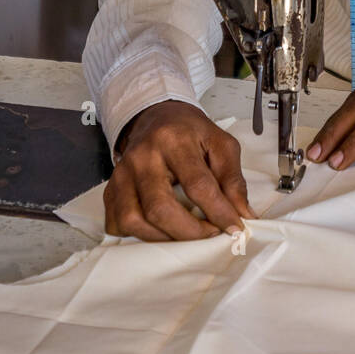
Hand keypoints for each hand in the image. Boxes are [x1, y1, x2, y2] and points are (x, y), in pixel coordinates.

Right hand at [103, 99, 256, 241]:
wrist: (156, 116)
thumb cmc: (190, 131)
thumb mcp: (220, 143)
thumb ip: (233, 179)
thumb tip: (243, 214)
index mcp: (173, 140)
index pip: (198, 185)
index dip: (219, 212)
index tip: (235, 228)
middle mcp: (142, 157)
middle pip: (159, 209)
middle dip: (190, 232)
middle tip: (211, 233)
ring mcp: (121, 174)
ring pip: (133, 220)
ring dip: (163, 238)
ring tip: (187, 233)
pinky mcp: (111, 188)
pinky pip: (116, 223)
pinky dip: (138, 235)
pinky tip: (160, 229)